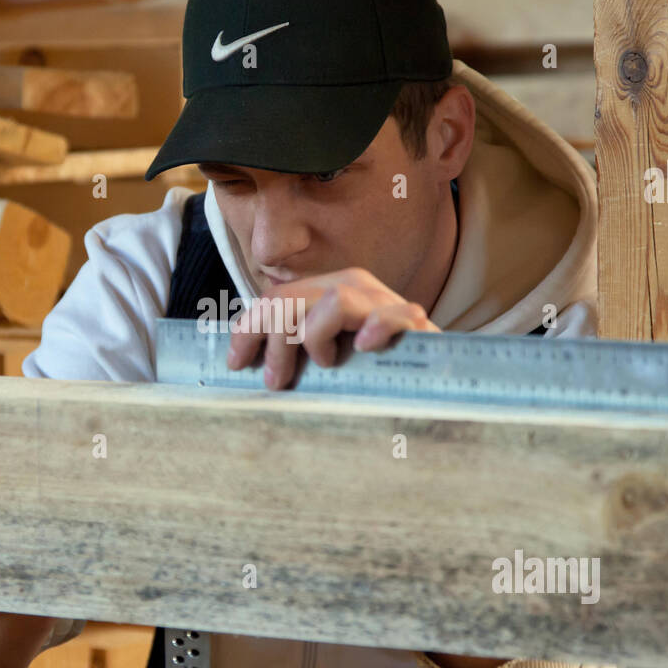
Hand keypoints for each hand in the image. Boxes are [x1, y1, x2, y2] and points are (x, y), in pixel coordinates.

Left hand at [227, 268, 439, 389]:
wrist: (431, 378)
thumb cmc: (369, 374)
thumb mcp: (321, 359)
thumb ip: (290, 353)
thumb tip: (240, 364)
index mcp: (327, 291)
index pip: (275, 298)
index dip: (248, 329)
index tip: (235, 364)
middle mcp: (353, 287)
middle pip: (294, 298)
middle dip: (272, 339)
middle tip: (274, 380)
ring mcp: (385, 302)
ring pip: (335, 300)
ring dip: (315, 336)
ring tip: (323, 365)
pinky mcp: (416, 325)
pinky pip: (393, 314)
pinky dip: (376, 328)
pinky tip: (362, 348)